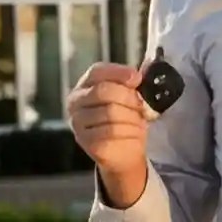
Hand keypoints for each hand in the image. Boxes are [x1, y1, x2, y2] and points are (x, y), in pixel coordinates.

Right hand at [67, 62, 148, 203]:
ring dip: (132, 118)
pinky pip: (111, 132)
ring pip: (110, 113)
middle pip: (104, 91)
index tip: (137, 78)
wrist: (124, 152)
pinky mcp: (86, 141)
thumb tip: (146, 69)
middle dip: (129, 98)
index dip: (119, 72)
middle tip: (141, 106)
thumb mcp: (132, 97)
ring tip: (137, 122)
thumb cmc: (127, 119)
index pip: (97, 71)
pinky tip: (133, 134)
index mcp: (85, 85)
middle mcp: (76, 102)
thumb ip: (134, 83)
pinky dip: (129, 132)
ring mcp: (78, 122)